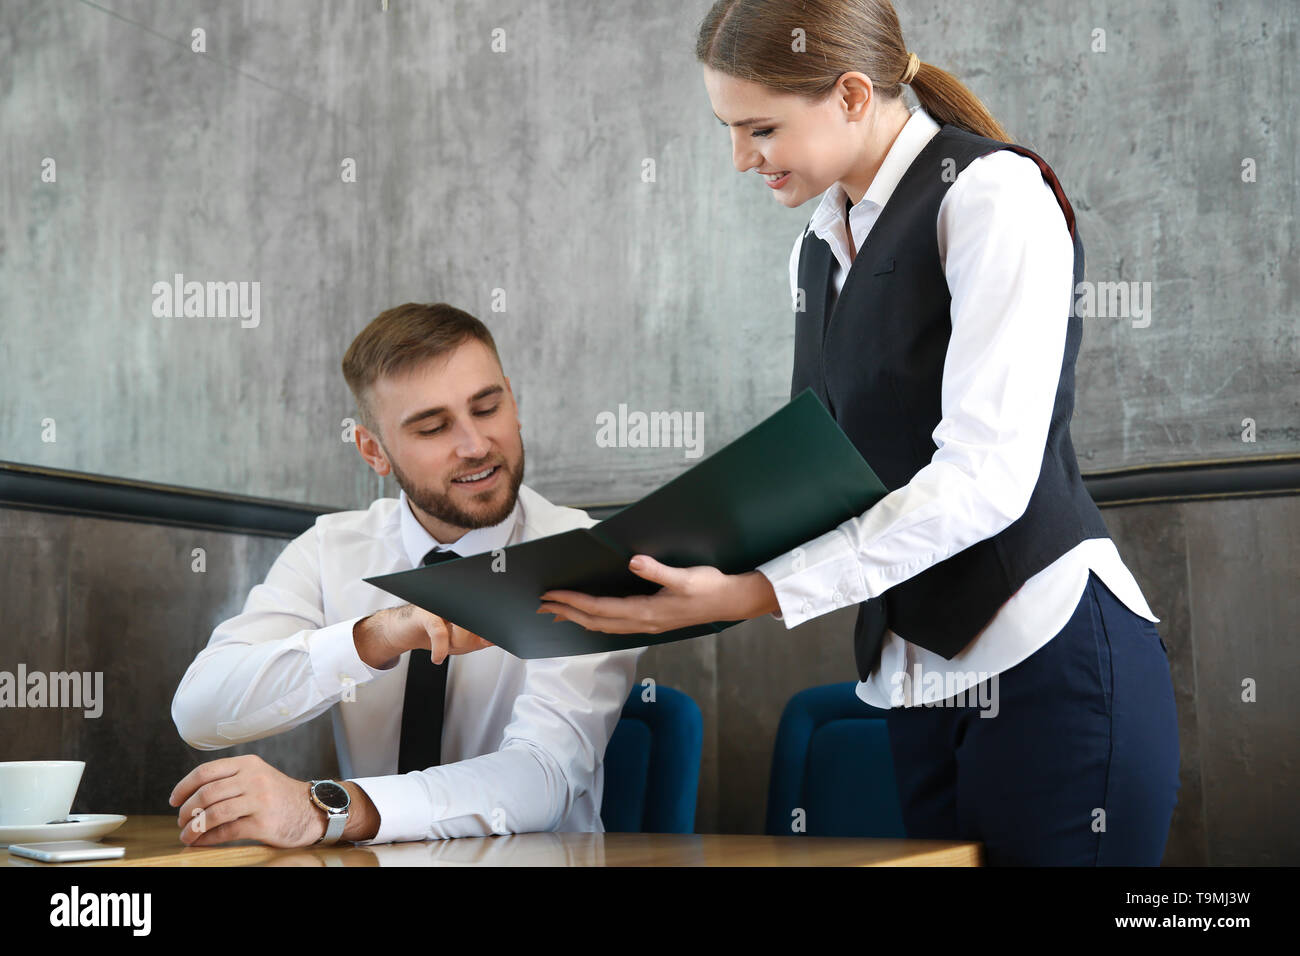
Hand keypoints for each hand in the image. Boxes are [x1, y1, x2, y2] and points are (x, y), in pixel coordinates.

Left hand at [169, 754, 325, 847]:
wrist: (312, 810)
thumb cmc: (279, 796)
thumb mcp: (258, 776)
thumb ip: (231, 779)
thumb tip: (192, 797)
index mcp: (248, 763)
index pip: (206, 771)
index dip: (184, 786)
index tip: (174, 800)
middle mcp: (253, 778)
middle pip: (207, 793)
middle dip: (187, 811)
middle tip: (181, 822)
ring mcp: (259, 800)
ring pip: (214, 813)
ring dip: (194, 828)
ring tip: (187, 835)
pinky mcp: (263, 823)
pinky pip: (226, 832)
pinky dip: (208, 839)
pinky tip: (202, 842)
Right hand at [357, 604, 492, 667]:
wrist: (401, 630)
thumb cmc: (433, 632)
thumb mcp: (460, 641)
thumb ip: (478, 640)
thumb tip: (493, 639)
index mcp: (465, 606)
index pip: (485, 614)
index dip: (490, 629)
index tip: (488, 639)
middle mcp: (455, 601)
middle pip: (476, 623)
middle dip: (472, 640)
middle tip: (459, 644)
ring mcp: (440, 605)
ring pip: (462, 628)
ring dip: (456, 644)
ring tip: (446, 646)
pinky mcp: (425, 613)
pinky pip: (440, 633)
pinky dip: (441, 648)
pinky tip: (438, 657)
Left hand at [536, 555, 779, 634]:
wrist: (732, 601)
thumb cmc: (710, 587)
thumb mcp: (686, 577)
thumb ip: (658, 571)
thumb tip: (633, 562)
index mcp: (646, 611)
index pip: (599, 608)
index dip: (573, 602)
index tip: (552, 595)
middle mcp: (642, 622)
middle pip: (595, 621)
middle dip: (567, 613)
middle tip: (542, 606)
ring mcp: (646, 624)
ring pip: (603, 625)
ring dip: (579, 618)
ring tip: (558, 613)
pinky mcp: (652, 620)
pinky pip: (615, 625)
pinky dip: (596, 620)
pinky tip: (591, 616)